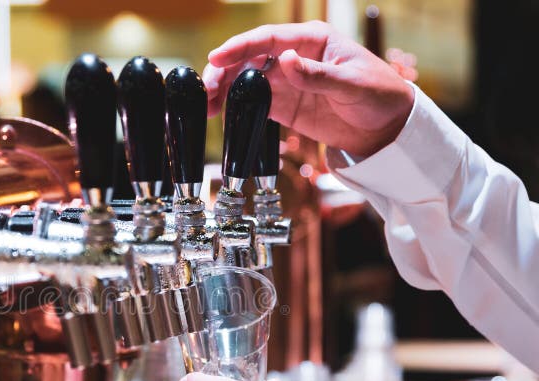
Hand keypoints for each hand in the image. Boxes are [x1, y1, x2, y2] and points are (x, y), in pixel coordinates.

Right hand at [203, 21, 414, 156]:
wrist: (388, 128)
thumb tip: (284, 60)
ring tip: (206, 106)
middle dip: (225, 72)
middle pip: (250, 59)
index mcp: (312, 41)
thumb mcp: (353, 85)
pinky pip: (254, 104)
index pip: (269, 39)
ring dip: (225, 91)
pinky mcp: (284, 106)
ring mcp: (287, 82)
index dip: (240, 46)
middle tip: (208, 90)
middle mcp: (294, 57)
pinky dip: (235, 109)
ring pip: (247, 81)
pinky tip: (221, 116)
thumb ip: (317, 75)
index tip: (217, 58)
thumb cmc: (379, 96)